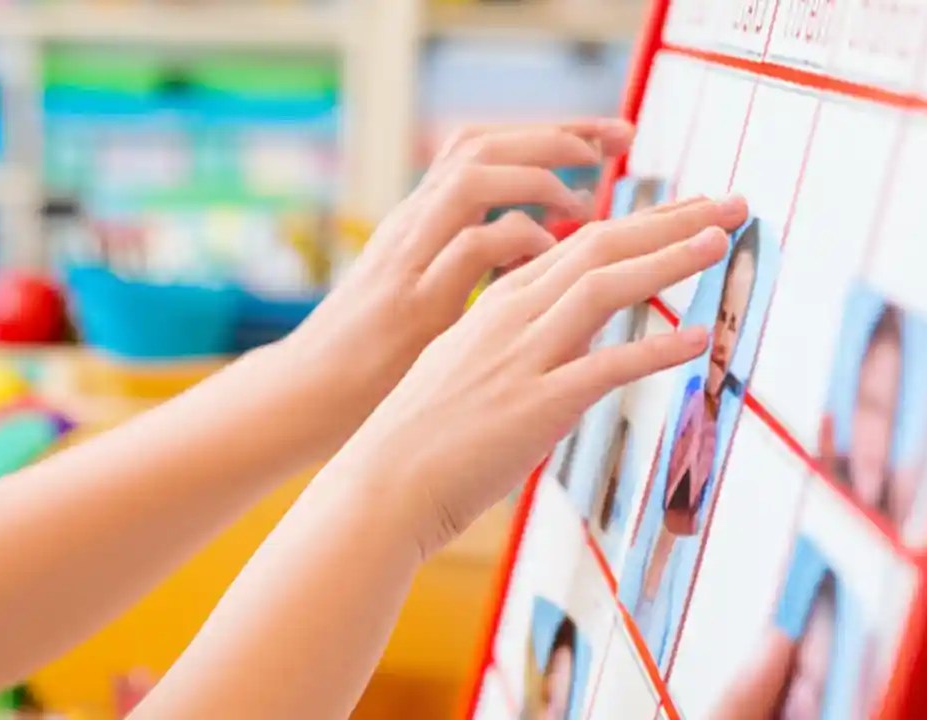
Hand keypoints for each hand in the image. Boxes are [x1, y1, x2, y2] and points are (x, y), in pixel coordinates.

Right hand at [282, 120, 633, 432]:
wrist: (307, 403)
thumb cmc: (367, 361)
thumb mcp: (421, 297)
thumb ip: (470, 269)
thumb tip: (534, 258)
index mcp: (418, 226)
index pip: (482, 153)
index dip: (542, 136)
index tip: (600, 139)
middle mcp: (414, 231)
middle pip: (485, 149)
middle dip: (557, 135)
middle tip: (619, 138)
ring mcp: (414, 266)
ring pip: (478, 182)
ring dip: (541, 180)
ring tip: (588, 200)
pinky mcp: (423, 311)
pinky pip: (478, 251)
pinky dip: (530, 247)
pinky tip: (562, 263)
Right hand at [332, 195, 750, 555]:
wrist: (383, 483)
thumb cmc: (421, 434)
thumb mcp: (467, 364)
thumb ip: (516, 341)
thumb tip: (566, 337)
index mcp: (499, 304)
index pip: (580, 244)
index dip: (641, 222)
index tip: (688, 208)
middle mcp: (513, 317)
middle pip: (601, 246)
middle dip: (670, 219)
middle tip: (730, 202)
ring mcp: (524, 358)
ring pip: (604, 286)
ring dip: (669, 257)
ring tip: (721, 238)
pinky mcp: (536, 406)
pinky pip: (606, 367)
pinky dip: (656, 350)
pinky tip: (698, 339)